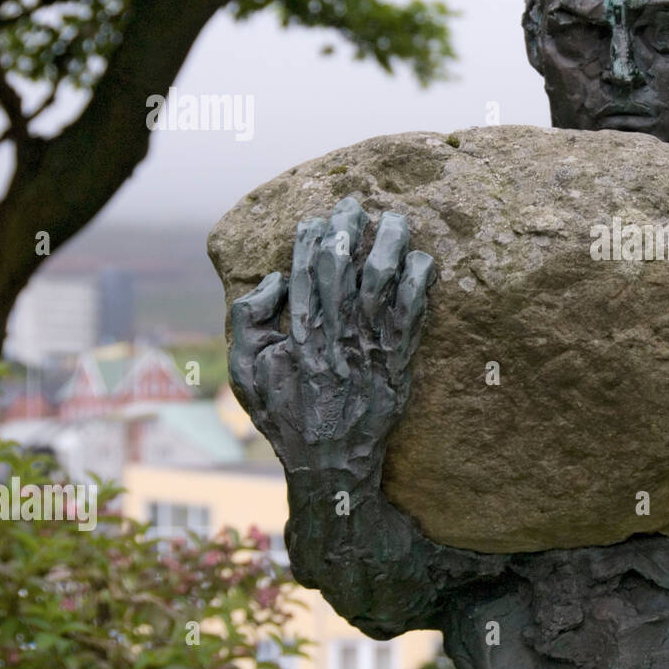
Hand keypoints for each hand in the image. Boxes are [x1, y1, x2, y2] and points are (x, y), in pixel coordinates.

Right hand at [228, 197, 435, 475]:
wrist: (331, 464)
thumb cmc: (286, 416)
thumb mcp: (245, 372)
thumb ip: (248, 320)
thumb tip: (277, 278)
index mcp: (297, 336)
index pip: (304, 273)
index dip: (311, 239)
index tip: (317, 217)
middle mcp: (335, 337)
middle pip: (343, 268)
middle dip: (348, 230)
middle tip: (355, 203)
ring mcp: (369, 349)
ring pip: (382, 283)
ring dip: (389, 245)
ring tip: (395, 219)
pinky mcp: (398, 363)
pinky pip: (414, 315)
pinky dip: (419, 284)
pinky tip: (423, 260)